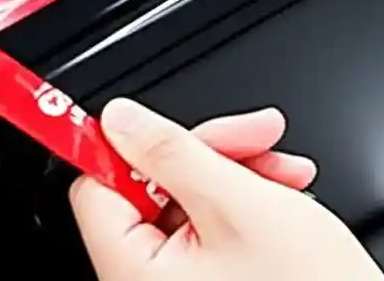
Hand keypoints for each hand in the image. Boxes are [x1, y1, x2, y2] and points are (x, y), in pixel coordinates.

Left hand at [70, 99, 383, 280]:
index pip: (97, 186)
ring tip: (287, 174)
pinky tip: (284, 194)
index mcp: (136, 270)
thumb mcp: (242, 204)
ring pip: (186, 200)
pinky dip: (248, 200)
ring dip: (239, 173)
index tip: (151, 117)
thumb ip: (176, 154)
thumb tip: (122, 120)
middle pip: (149, 187)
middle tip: (260, 137)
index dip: (131, 144)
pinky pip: (210, 226)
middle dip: (211, 153)